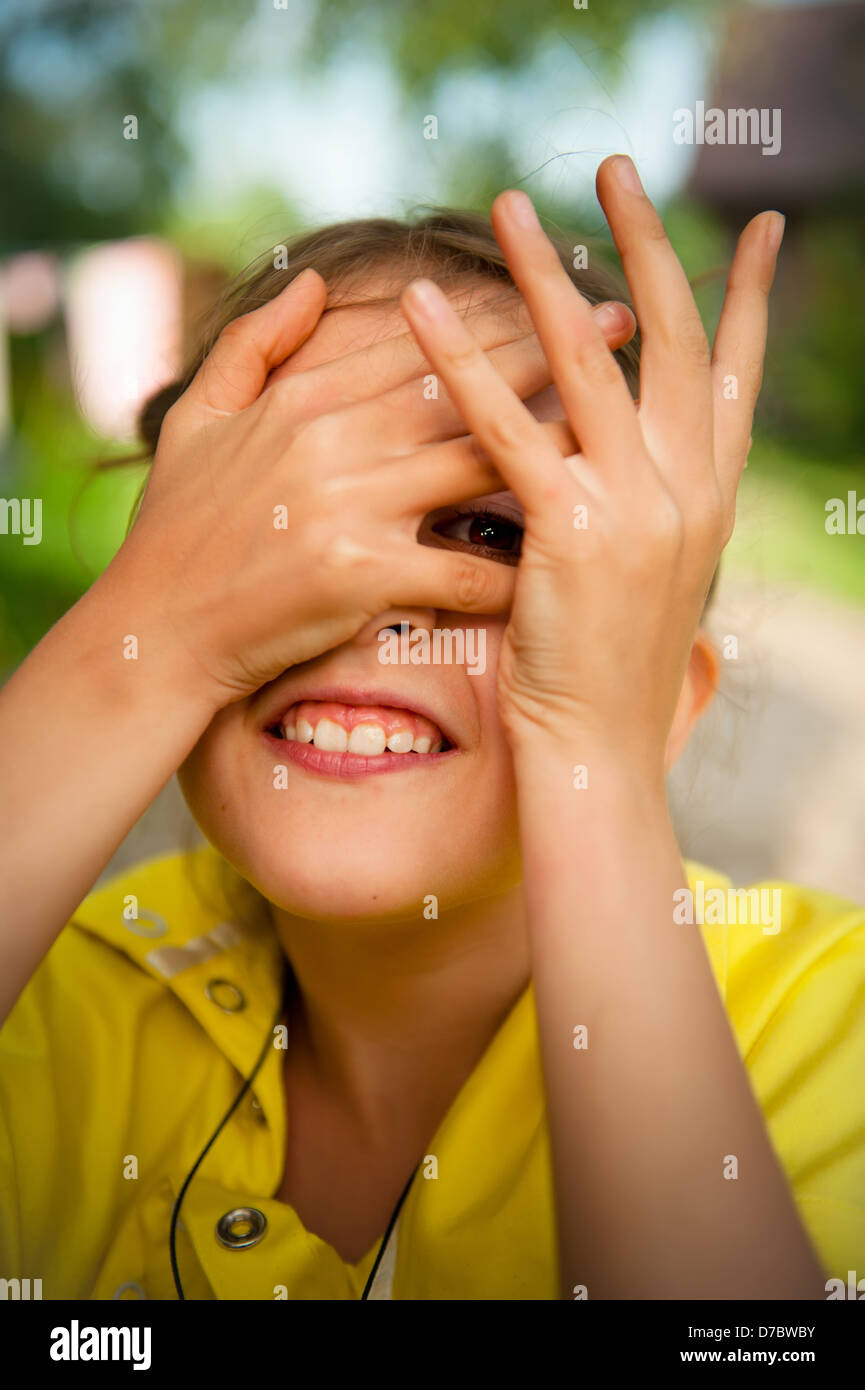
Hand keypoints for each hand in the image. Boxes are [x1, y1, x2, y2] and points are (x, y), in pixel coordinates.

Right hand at [104, 266, 636, 707]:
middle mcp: (332, 438)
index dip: (498, 318)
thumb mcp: (196, 416)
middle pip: (465, 388)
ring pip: (478, 463)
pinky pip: (463, 567)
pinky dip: (518, 569)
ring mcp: (348, 504)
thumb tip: (316, 280)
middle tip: (625, 329)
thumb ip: (255, 340)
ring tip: (627, 429)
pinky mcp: (360, 575)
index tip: (555, 295)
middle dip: (553, 354)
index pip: (418, 343)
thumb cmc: (176, 527)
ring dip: (557, 445)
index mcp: (302, 396)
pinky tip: (573, 563)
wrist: (155, 630)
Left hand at [400, 155, 783, 778]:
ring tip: (508, 208)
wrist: (599, 751)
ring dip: (546, 276)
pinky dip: (460, 362)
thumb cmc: (608, 670)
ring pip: (588, 364)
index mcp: (711, 496)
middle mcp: (688, 488)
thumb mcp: (648, 574)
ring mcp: (636, 505)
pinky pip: (506, 427)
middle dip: (649, 245)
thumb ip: (643, 502)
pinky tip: (422, 309)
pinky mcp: (570, 529)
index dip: (750, 300)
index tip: (763, 233)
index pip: (738, 376)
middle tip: (617, 166)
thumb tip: (614, 451)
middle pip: (672, 340)